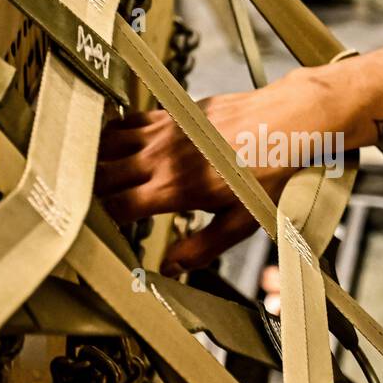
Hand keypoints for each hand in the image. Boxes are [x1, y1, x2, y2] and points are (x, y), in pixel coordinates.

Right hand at [96, 71, 342, 273]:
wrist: (290, 122)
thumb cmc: (270, 171)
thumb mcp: (240, 221)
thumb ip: (201, 248)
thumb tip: (171, 270)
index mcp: (174, 188)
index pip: (116, 207)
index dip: (104, 222)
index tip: (103, 232)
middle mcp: (162, 157)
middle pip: (103, 174)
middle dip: (92, 192)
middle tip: (92, 207)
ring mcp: (165, 131)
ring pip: (109, 143)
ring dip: (99, 161)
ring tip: (99, 178)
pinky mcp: (174, 112)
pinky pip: (131, 120)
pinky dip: (117, 133)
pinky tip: (121, 146)